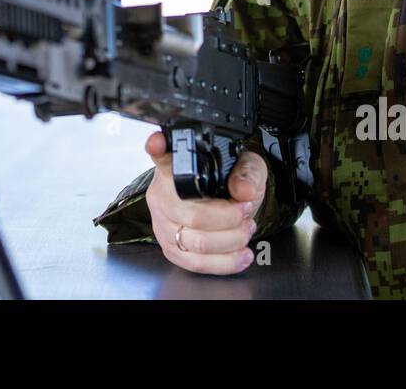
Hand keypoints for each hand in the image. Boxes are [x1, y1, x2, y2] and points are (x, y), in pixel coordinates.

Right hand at [144, 131, 265, 273]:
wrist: (229, 206)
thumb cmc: (231, 182)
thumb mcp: (247, 168)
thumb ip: (248, 173)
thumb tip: (243, 190)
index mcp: (175, 166)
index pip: (163, 155)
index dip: (158, 148)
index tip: (157, 142)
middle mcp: (162, 193)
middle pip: (193, 214)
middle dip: (230, 218)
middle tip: (245, 211)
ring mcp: (163, 223)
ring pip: (197, 242)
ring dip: (231, 240)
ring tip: (246, 229)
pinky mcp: (171, 249)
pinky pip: (196, 262)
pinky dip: (225, 262)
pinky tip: (241, 254)